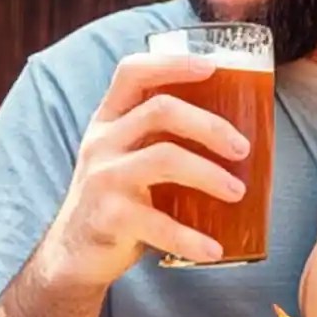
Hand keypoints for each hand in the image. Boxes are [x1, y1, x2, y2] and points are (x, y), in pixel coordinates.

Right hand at [39, 53, 250, 287]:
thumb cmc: (116, 197)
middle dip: (209, 125)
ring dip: (209, 174)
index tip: (212, 67)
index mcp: (109, 120)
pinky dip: (191, 238)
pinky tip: (213, 248)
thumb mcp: (125, 156)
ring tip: (238, 192)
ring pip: (164, 158)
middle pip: (160, 110)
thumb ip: (159, 137)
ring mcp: (103, 178)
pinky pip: (158, 223)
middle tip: (242, 148)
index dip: (172, 64)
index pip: (133, 73)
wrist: (74, 252)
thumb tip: (236, 133)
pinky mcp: (109, 217)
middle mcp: (102, 142)